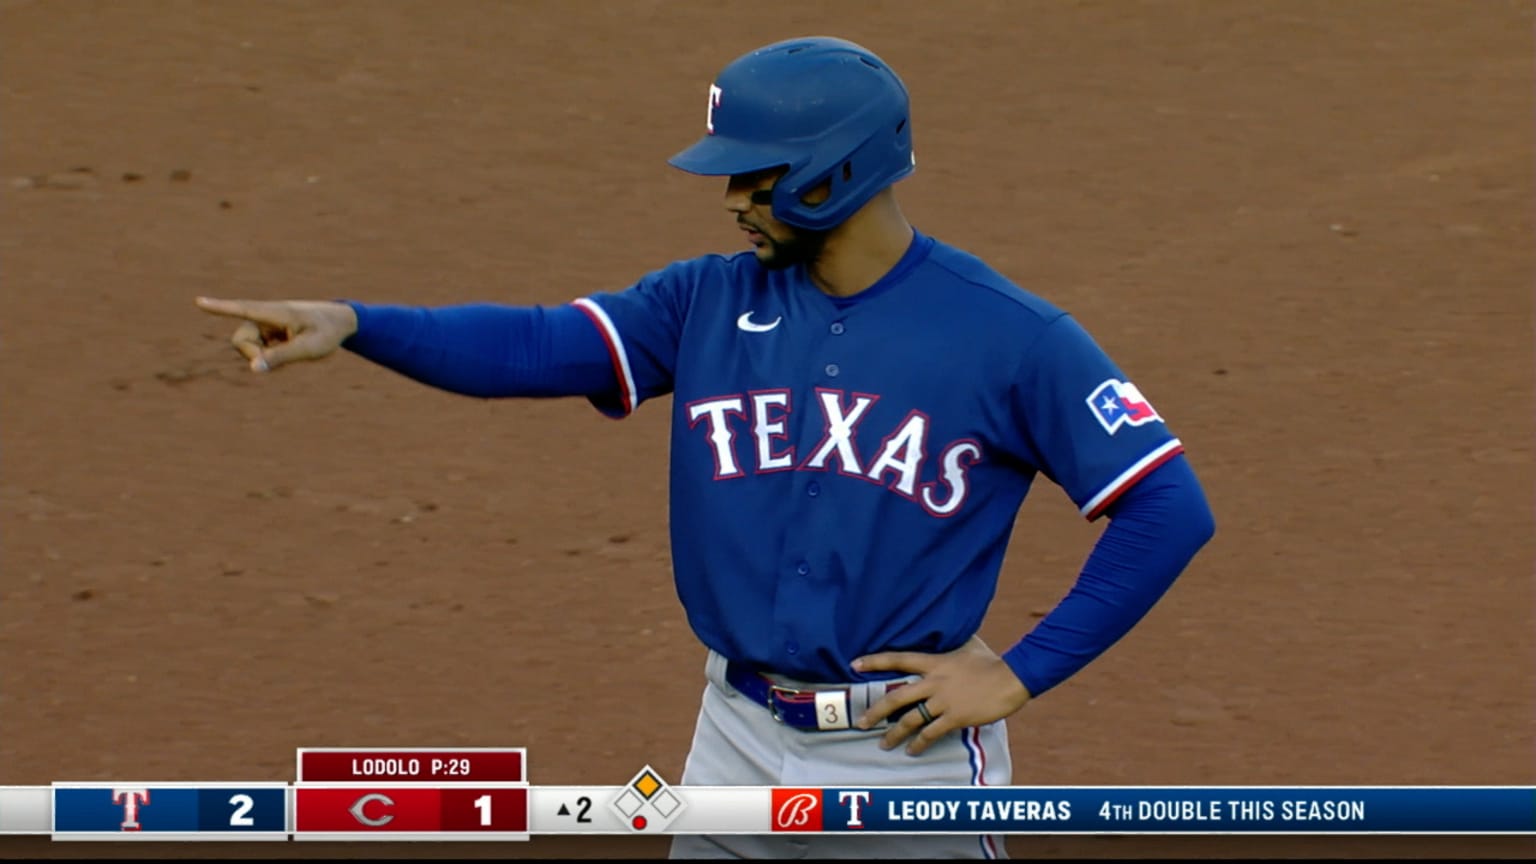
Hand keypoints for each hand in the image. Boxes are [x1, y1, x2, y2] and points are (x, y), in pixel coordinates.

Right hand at [195, 297, 358, 371]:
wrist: (341, 322)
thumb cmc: (327, 332)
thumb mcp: (309, 349)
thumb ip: (281, 358)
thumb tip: (253, 368)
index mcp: (275, 312)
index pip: (243, 309)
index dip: (220, 308)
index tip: (198, 302)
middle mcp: (266, 316)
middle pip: (241, 340)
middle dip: (254, 355)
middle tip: (278, 361)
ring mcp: (266, 325)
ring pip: (249, 348)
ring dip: (265, 356)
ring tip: (292, 351)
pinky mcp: (269, 333)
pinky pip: (260, 351)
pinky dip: (272, 356)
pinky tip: (290, 349)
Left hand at [853, 635, 1031, 755]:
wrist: (1011, 678)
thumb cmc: (991, 661)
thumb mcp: (969, 646)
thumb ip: (953, 643)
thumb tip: (950, 629)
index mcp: (934, 663)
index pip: (898, 660)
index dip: (874, 661)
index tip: (854, 664)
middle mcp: (934, 682)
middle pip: (896, 697)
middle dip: (876, 712)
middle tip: (862, 722)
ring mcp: (943, 701)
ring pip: (910, 720)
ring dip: (894, 734)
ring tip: (884, 743)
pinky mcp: (955, 717)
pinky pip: (931, 733)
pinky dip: (919, 744)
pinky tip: (912, 751)